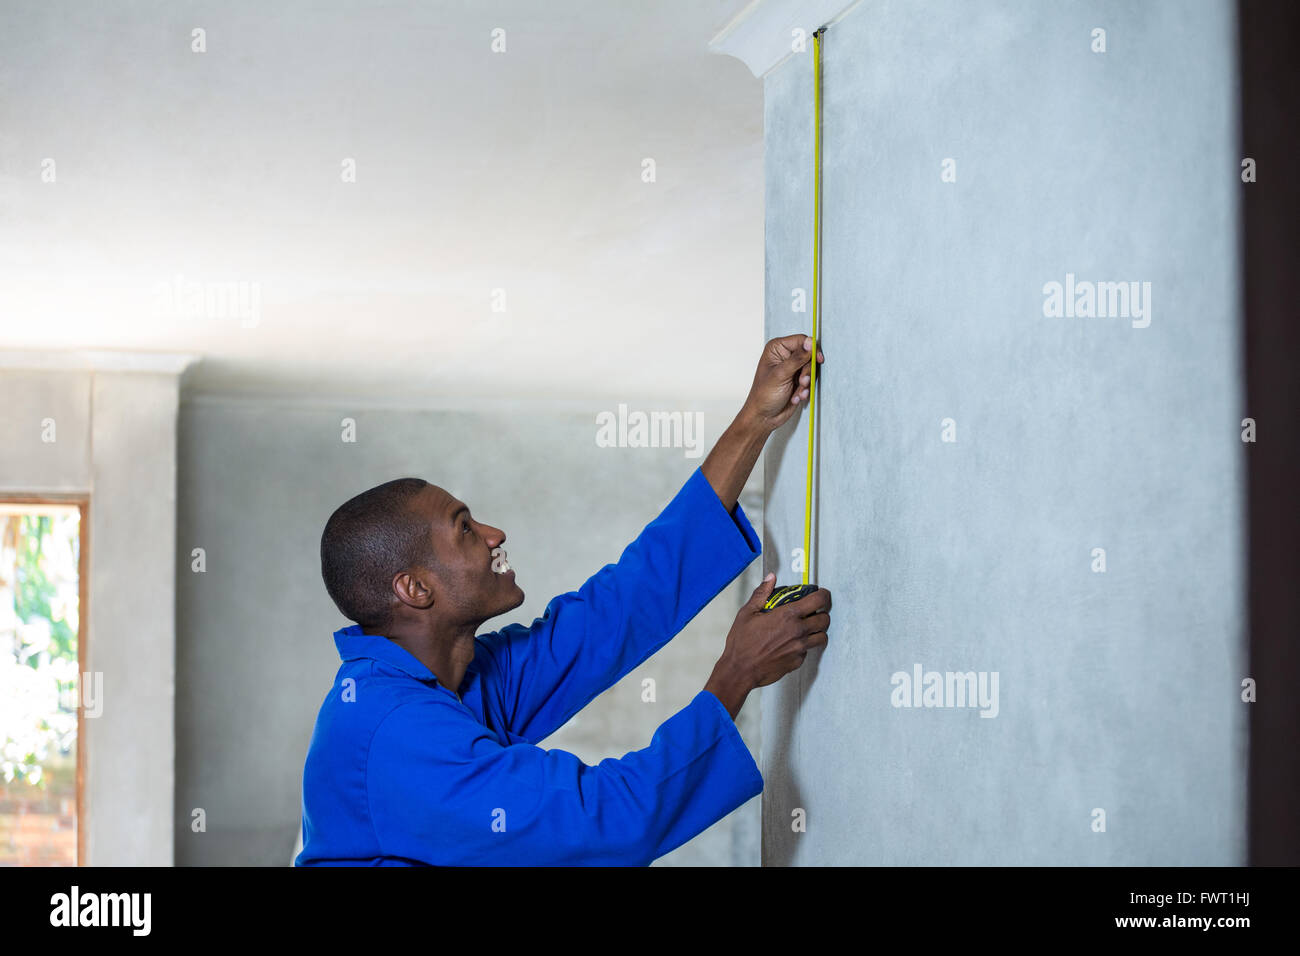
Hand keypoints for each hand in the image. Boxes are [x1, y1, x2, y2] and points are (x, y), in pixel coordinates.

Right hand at [705, 573, 831, 717]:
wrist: (740, 670)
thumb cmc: (742, 643)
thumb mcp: (747, 613)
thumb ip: (762, 593)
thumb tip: (770, 578)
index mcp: (787, 615)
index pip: (818, 600)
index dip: (823, 595)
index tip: (821, 594)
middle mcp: (798, 631)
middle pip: (825, 619)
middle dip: (822, 613)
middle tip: (813, 613)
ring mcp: (800, 648)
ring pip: (822, 637)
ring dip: (817, 631)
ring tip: (807, 628)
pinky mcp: (798, 661)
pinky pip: (808, 650)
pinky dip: (804, 646)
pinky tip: (792, 643)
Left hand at [741, 333, 825, 432]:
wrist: (764, 417)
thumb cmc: (764, 395)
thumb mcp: (781, 375)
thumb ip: (797, 358)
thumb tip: (810, 343)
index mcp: (777, 349)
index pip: (801, 340)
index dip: (812, 349)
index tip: (818, 360)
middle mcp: (785, 356)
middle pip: (809, 355)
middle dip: (807, 372)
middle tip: (802, 383)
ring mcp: (792, 368)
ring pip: (811, 369)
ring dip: (806, 383)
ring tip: (798, 393)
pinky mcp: (798, 379)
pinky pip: (810, 380)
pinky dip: (805, 390)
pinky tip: (796, 398)